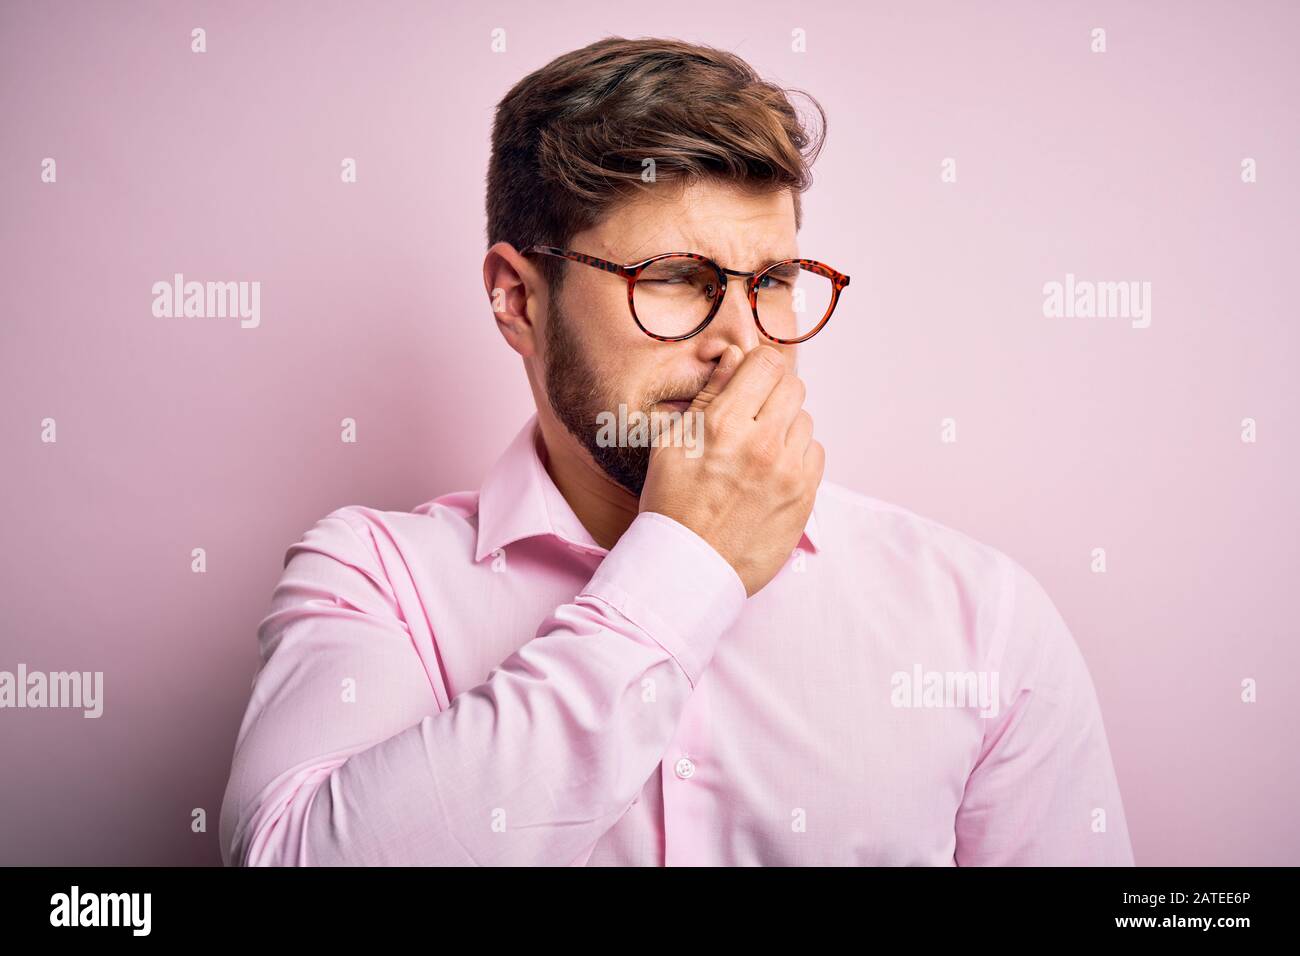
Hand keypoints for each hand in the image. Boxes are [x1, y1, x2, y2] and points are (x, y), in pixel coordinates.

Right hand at [639, 343, 823, 596]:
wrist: (689, 566)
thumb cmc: (672, 504)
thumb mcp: (672, 442)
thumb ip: (709, 395)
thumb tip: (734, 357)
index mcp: (725, 424)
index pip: (767, 363)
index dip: (756, 367)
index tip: (748, 380)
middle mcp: (763, 443)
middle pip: (793, 386)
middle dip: (772, 394)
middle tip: (752, 416)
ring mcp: (789, 472)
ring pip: (805, 420)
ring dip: (785, 427)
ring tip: (758, 451)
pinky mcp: (804, 497)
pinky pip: (816, 453)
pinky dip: (798, 456)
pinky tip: (772, 472)